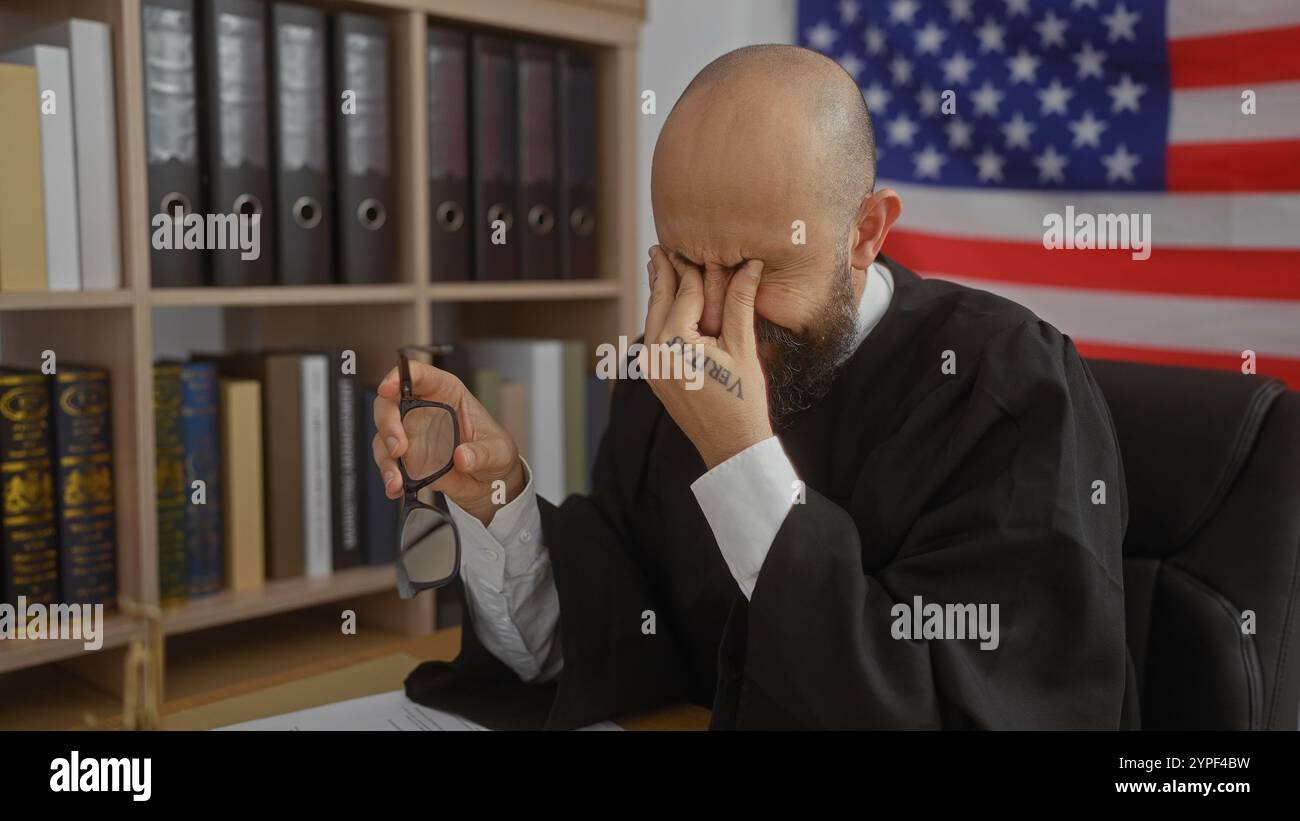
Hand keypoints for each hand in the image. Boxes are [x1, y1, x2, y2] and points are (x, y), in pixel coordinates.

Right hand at [373, 364, 525, 526]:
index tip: (388, 389)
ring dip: (386, 458)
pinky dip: (389, 475)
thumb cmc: (495, 453)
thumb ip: (481, 453)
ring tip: (397, 478)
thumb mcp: (498, 450)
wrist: (492, 483)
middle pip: (390, 404)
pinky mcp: (408, 458)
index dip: (399, 376)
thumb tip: (462, 457)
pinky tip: (396, 487)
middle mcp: (423, 410)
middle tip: (399, 447)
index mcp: (446, 393)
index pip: (419, 374)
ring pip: (384, 437)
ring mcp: (413, 435)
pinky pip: (389, 463)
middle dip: (388, 424)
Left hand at [642, 245, 773, 468]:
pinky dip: (661, 318)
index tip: (689, 242)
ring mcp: (650, 367)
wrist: (731, 447)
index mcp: (674, 342)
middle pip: (660, 302)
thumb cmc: (743, 400)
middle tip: (660, 247)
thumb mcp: (744, 347)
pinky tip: (668, 306)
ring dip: (660, 294)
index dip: (692, 266)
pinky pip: (654, 338)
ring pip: (653, 319)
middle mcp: (654, 353)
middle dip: (663, 274)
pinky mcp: (654, 377)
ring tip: (660, 268)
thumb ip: (739, 303)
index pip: (685, 293)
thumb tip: (751, 264)